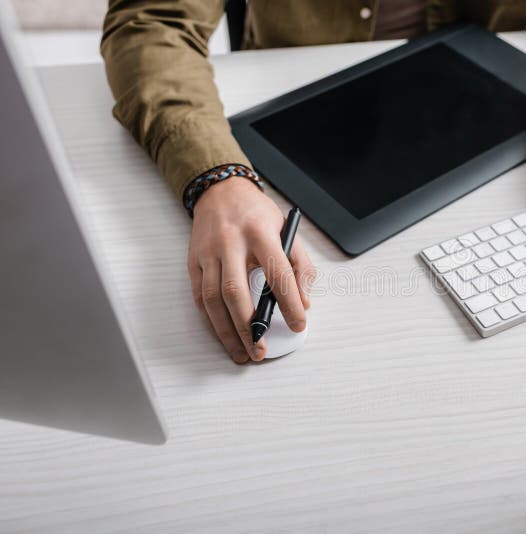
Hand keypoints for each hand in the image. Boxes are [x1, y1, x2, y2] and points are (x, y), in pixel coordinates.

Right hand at [188, 177, 314, 363]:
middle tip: (261, 350)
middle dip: (249, 327)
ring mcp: (208, 253)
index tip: (299, 323)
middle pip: (237, 291)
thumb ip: (300, 265)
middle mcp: (230, 243)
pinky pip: (200, 298)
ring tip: (243, 353)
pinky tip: (223, 336)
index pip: (278, 273)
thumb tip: (304, 301)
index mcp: (260, 233)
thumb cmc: (257, 215)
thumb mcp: (287, 230)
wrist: (220, 192)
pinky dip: (212, 321)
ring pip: (213, 300)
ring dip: (227, 332)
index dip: (290, 302)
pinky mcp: (193, 262)